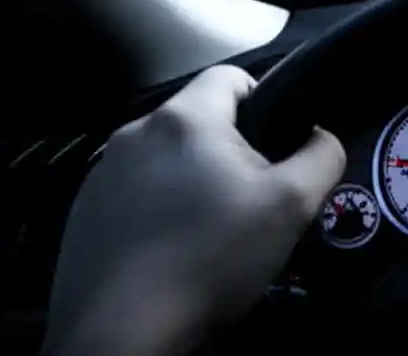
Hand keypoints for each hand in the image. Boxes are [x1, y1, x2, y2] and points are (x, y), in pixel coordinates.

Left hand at [44, 66, 345, 355]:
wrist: (125, 330)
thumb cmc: (212, 257)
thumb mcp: (292, 206)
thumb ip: (322, 156)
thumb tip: (321, 137)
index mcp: (185, 118)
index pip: (233, 76)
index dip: (267, 101)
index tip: (278, 149)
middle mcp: (135, 132)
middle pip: (200, 120)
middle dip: (231, 151)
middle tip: (253, 200)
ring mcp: (102, 173)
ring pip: (167, 158)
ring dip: (192, 179)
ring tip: (211, 230)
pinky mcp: (85, 210)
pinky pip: (136, 191)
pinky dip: (158, 209)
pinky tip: (172, 249)